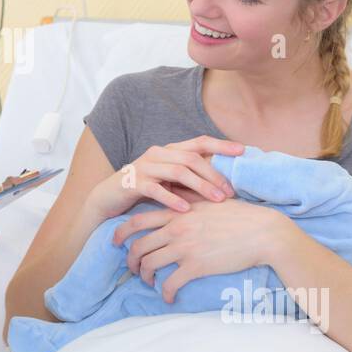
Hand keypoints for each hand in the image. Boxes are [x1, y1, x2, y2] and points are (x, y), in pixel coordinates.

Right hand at [87, 135, 243, 219]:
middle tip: (230, 191)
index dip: (221, 144)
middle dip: (214, 174)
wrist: (108, 198)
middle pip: (192, 158)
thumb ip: (192, 179)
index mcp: (170, 150)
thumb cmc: (145, 191)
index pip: (199, 142)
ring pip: (178, 171)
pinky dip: (173, 199)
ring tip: (217, 200)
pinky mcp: (134, 183)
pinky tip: (186, 209)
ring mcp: (145, 166)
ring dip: (200, 185)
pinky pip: (156, 189)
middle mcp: (158, 153)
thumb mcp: (170, 182)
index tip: (243, 150)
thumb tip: (225, 186)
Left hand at [112, 198, 290, 303]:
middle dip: (130, 260)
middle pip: (139, 245)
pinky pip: (170, 283)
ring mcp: (184, 247)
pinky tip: (168, 297)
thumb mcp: (210, 201)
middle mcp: (176, 228)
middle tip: (131, 268)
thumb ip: (190, 200)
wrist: (262, 232)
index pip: (138, 221)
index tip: (116, 241)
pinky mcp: (196, 266)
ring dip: (145, 276)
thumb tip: (179, 197)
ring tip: (149, 282)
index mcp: (177, 212)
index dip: (122, 232)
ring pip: (150, 264)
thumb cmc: (241, 216)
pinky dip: (165, 292)